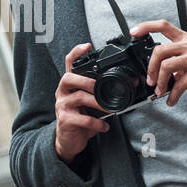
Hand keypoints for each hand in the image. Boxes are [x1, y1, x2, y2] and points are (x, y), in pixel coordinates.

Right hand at [54, 42, 110, 163]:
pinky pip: (83, 119)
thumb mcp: (88, 103)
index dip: (76, 53)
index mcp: (69, 85)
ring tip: (110, 109)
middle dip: (86, 80)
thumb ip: (98, 93)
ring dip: (98, 102)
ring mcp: (62, 106)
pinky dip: (97, 122)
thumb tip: (124, 86)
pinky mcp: (65, 120)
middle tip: (100, 86)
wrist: (69, 141)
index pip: (69, 64)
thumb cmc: (80, 119)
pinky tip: (104, 126)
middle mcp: (62, 93)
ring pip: (79, 98)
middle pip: (69, 78)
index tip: (87, 45)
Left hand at [129, 19, 186, 105]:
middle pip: (159, 50)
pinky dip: (172, 96)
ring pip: (166, 67)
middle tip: (150, 80)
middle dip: (150, 68)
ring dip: (159, 83)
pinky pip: (179, 85)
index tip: (133, 33)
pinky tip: (172, 100)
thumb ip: (179, 59)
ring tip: (160, 92)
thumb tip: (163, 73)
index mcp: (186, 39)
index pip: (163, 25)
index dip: (146, 26)